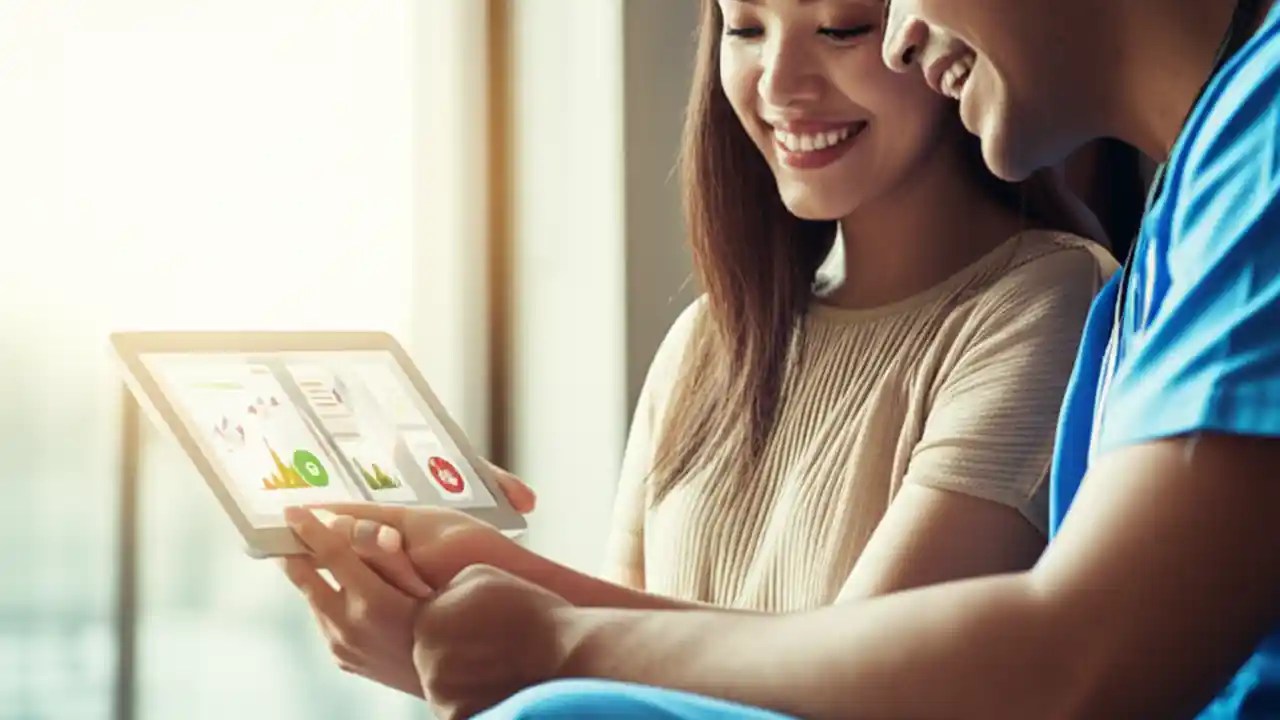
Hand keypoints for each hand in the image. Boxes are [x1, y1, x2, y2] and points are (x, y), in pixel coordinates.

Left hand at [279, 462, 535, 695]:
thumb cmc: (447, 620)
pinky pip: (327, 623)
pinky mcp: (343, 659)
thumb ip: (386, 553)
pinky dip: (330, 604)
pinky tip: (343, 596)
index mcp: (370, 601)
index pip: (330, 552)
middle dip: (293, 553)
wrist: (453, 675)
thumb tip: (352, 525)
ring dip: (315, 580)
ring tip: (315, 562)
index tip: (291, 511)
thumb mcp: (422, 581)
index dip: (309, 528)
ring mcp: (342, 646)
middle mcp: (348, 626)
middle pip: (304, 580)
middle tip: (285, 535)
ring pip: (315, 602)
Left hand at [413, 565, 577, 718]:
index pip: (429, 622)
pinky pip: (458, 707)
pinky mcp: (454, 717)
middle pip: (433, 655)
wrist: (566, 656)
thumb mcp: (482, 576)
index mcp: (428, 619)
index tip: (483, 626)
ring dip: (464, 678)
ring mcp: (437, 692)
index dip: (456, 623)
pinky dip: (475, 701)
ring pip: (444, 684)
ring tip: (500, 667)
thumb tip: (433, 600)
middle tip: (495, 647)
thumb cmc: (529, 613)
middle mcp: (424, 657)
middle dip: (458, 652)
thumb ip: (447, 589)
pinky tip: (499, 687)